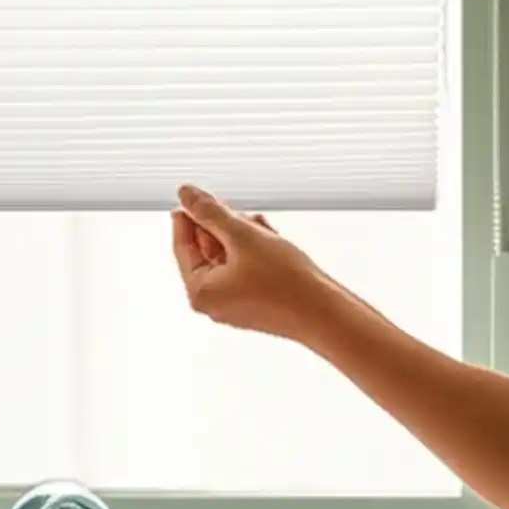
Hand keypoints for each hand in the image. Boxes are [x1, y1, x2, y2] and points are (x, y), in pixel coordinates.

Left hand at [171, 184, 340, 341]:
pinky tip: (268, 236)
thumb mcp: (242, 236)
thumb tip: (187, 195)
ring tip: (258, 224)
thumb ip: (211, 212)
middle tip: (230, 207)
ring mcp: (235, 303)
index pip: (182, 246)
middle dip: (221, 226)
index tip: (189, 197)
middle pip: (206, 250)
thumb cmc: (285, 283)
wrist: (326, 313)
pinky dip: (254, 249)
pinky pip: (246, 268)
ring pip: (230, 256)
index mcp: (200, 292)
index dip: (187, 216)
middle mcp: (214, 302)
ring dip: (241, 235)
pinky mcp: (257, 301)